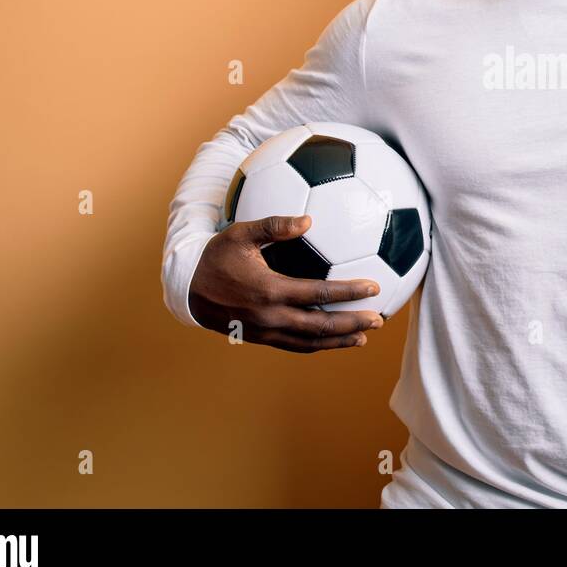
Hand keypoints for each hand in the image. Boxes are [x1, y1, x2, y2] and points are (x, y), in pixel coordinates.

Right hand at [188, 214, 383, 352]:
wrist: (186, 289)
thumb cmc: (216, 256)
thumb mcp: (241, 234)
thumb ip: (275, 226)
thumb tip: (309, 220)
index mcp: (270, 291)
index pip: (320, 294)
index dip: (350, 292)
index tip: (374, 288)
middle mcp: (270, 317)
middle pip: (321, 326)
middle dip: (353, 324)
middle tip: (379, 320)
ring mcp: (265, 332)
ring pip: (310, 343)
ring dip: (339, 341)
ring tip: (363, 337)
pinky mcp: (260, 339)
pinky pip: (294, 346)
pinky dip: (317, 345)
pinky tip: (332, 339)